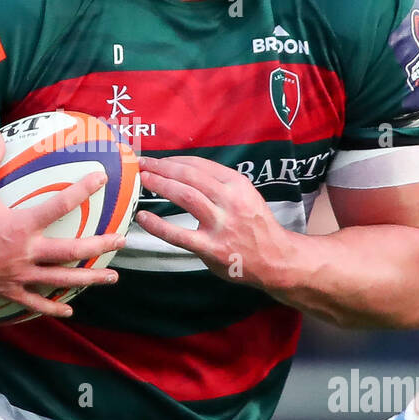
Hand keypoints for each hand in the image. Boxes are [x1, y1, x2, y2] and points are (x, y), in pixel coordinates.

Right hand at [0, 131, 124, 317]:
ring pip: (62, 280)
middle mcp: (26, 252)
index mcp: (21, 225)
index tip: (101, 178)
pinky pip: (36, 302)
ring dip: (90, 279)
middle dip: (101, 245)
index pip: (60, 204)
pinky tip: (68, 311)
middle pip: (72, 251)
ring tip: (112, 277)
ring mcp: (20, 274)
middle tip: (122, 240)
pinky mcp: (10, 290)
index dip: (83, 189)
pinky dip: (52, 307)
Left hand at [136, 155, 292, 286]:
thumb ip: (220, 186)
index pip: (200, 165)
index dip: (174, 160)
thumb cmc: (255, 227)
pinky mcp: (211, 247)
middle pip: (189, 176)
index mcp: (237, 184)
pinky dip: (157, 225)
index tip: (158, 160)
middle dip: (162, 167)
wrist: (276, 259)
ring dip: (160, 185)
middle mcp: (230, 200)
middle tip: (143, 165)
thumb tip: (184, 174)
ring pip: (185, 196)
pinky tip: (143, 217)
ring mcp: (220, 224)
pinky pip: (178, 234)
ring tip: (143, 180)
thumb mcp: (245, 196)